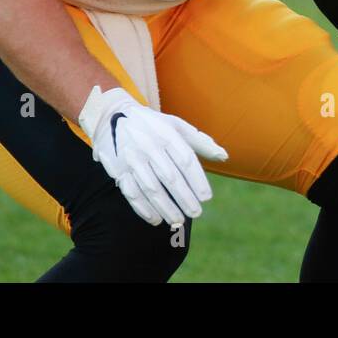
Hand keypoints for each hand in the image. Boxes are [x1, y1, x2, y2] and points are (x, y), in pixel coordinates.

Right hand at [78, 85, 227, 226]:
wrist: (112, 116)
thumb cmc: (153, 125)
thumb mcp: (176, 125)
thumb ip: (200, 141)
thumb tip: (224, 156)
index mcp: (166, 134)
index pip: (185, 159)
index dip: (197, 180)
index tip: (207, 197)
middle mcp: (149, 146)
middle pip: (169, 176)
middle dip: (184, 197)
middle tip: (196, 213)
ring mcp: (132, 159)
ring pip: (151, 187)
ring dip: (165, 207)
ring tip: (178, 221)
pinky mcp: (118, 169)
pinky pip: (131, 192)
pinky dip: (143, 208)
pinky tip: (155, 219)